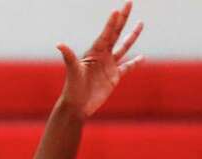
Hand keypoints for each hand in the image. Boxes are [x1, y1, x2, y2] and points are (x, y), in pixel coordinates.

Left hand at [58, 1, 143, 118]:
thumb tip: (59, 44)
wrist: (77, 105)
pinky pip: (127, 67)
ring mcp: (109, 65)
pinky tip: (142, 57)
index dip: (112, 22)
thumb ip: (69, 56)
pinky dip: (135, 62)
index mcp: (94, 52)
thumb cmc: (72, 88)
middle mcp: (102, 55)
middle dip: (123, 19)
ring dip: (132, 36)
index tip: (118, 10)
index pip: (106, 34)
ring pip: (123, 47)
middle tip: (129, 4)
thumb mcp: (72, 70)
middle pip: (116, 33)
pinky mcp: (114, 77)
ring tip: (140, 23)